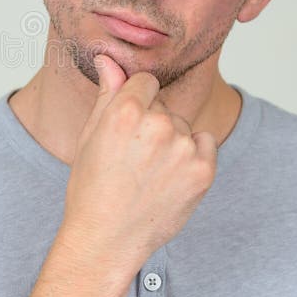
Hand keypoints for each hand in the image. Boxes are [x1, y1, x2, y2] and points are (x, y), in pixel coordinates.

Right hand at [60, 54, 217, 268]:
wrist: (107, 237)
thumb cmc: (91, 187)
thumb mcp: (90, 135)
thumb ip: (107, 92)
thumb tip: (108, 59)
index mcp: (125, 111)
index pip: (145, 81)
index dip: (136, 101)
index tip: (128, 124)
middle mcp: (157, 124)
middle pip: (163, 105)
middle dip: (151, 123)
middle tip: (132, 157)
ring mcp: (183, 147)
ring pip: (182, 126)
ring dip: (171, 141)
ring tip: (149, 172)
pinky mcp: (203, 169)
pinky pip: (206, 142)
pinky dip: (193, 156)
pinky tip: (169, 177)